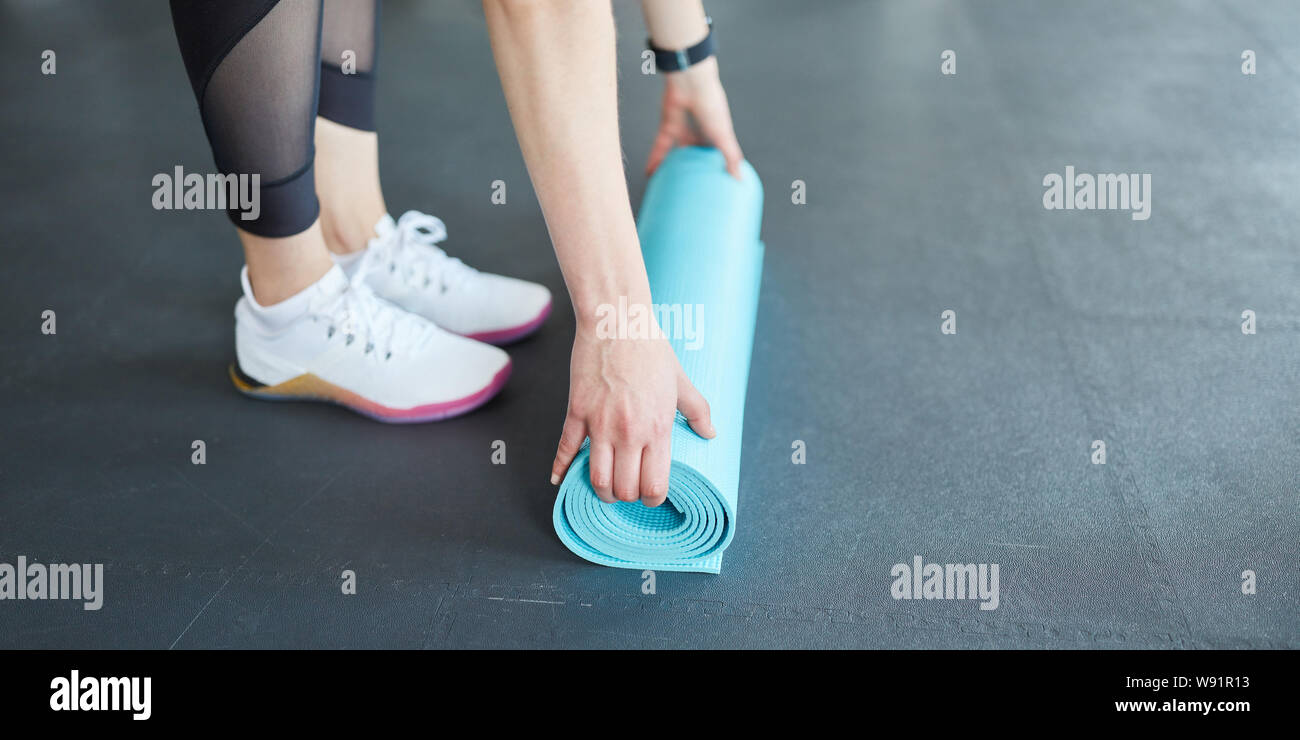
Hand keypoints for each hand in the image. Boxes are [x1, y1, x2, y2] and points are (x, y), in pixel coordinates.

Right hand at [551, 323, 714, 506]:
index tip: (650, 494)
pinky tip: (559, 478)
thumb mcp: (681, 382)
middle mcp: (629, 433)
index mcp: (657, 429)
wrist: (618, 322)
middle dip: (626, 497)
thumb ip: (698, 411)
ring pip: (596, 478)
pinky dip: (560, 468)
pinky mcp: (577, 411)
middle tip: (627, 490)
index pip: (654, 485)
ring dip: (600, 490)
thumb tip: (711, 433)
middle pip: (624, 489)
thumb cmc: (651, 349)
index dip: (652, 498)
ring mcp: (600, 424)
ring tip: (604, 487)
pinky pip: (566, 448)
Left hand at [646, 57, 744, 178]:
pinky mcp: (668, 127)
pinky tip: (650, 173)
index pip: (718, 152)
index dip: (718, 165)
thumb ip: (731, 157)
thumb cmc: (711, 105)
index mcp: (717, 132)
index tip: (716, 182)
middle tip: (692, 186)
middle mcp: (700, 131)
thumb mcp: (723, 135)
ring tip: (669, 183)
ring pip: (677, 151)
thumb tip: (739, 180)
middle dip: (695, 166)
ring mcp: (683, 129)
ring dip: (673, 165)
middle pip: (696, 152)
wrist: (690, 83)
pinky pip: (660, 147)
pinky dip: (655, 159)